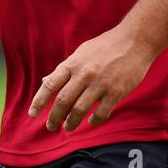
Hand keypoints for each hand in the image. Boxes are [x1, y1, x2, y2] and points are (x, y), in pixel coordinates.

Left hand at [29, 26, 157, 131]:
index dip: (39, 101)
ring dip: (71, 122)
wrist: (135, 40)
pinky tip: (91, 121)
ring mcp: (100, 84)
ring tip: (68, 127)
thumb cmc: (106, 45)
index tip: (32, 113)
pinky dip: (94, 121)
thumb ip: (65, 69)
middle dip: (54, 117)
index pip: (50, 85)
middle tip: (51, 126)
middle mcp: (84, 74)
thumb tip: (45, 81)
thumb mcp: (82, 52)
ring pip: (79, 110)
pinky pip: (101, 113)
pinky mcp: (116, 92)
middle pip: (62, 101)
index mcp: (73, 63)